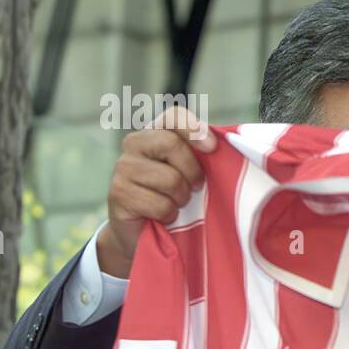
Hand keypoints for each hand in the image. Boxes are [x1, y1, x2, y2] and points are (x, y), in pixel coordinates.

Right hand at [98, 107, 215, 277]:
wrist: (146, 232)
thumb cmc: (176, 196)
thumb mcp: (193, 172)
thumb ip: (204, 154)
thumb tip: (230, 142)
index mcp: (156, 132)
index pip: (173, 116)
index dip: (194, 129)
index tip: (212, 148)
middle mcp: (134, 144)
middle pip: (172, 144)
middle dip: (192, 172)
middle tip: (195, 188)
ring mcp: (123, 168)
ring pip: (169, 179)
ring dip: (181, 198)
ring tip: (176, 203)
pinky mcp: (118, 194)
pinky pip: (160, 204)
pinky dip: (169, 214)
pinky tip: (162, 216)